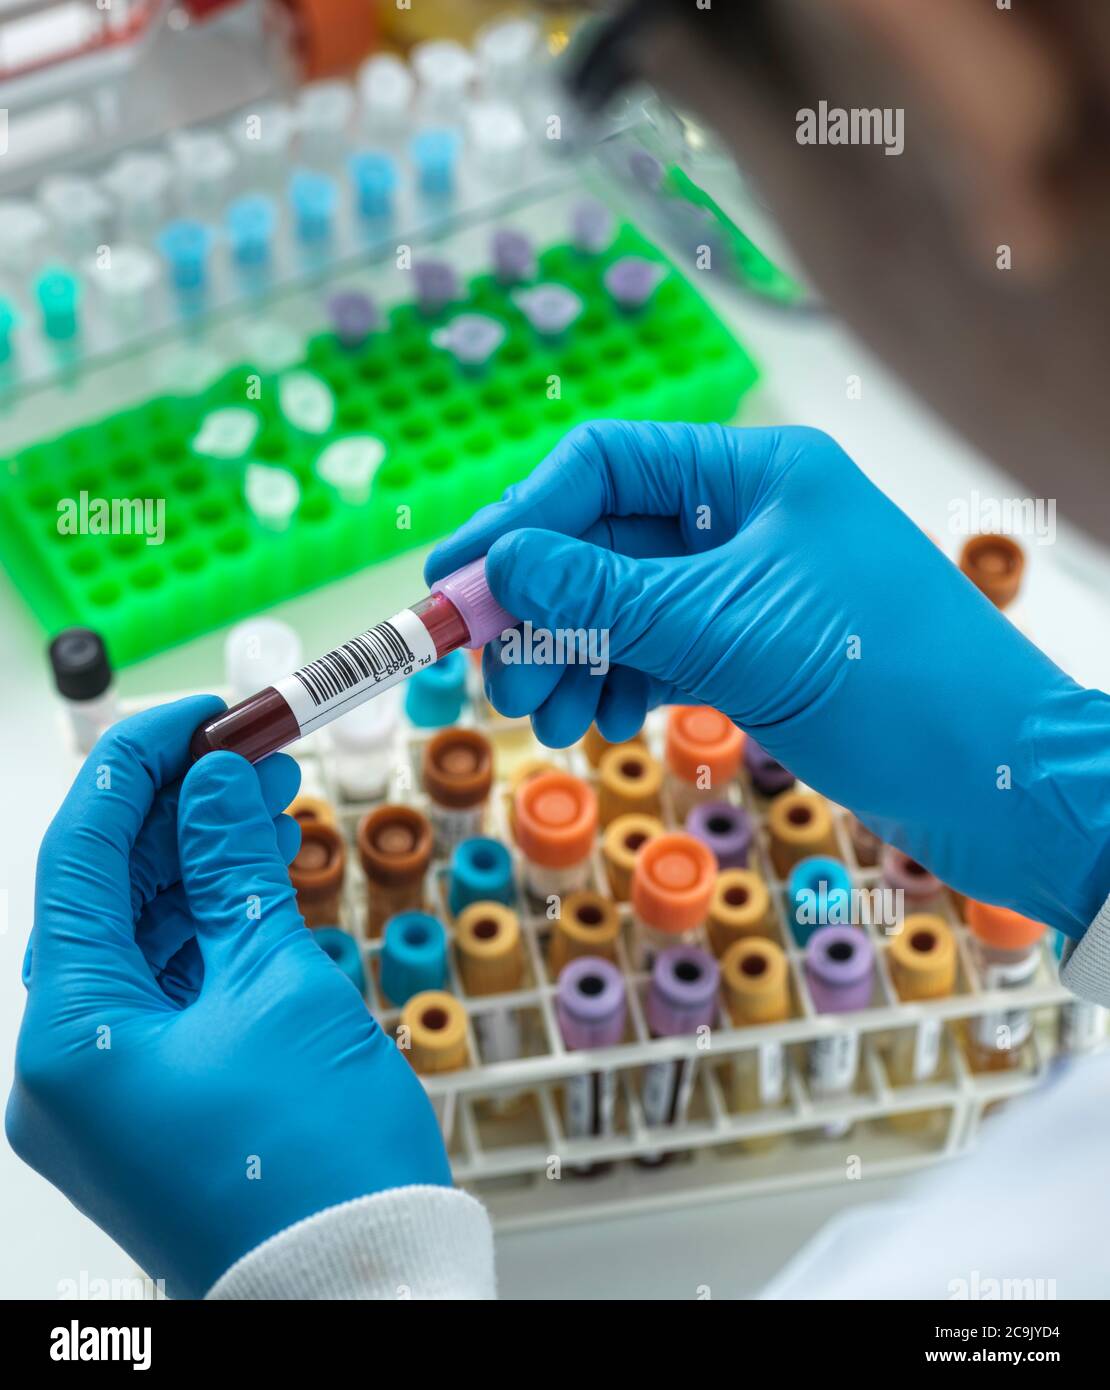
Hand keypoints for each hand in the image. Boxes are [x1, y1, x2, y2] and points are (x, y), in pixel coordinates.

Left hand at [6, 697, 448, 1297]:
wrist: (353, 1288)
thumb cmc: (316, 1166)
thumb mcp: (280, 989)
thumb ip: (235, 871)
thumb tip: (216, 782)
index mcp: (71, 1037)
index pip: (79, 858)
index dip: (136, 768)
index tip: (196, 715)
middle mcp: (66, 1066)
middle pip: (107, 896)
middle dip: (179, 812)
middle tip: (248, 747)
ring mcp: (107, 1088)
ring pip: (140, 939)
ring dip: (200, 865)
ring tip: (267, 795)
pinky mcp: (151, 1100)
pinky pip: (168, 988)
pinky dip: (211, 927)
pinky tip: (258, 875)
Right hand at [427, 421, 1109, 936]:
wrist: (1000, 785)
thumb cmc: (889, 681)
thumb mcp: (730, 632)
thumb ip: (608, 597)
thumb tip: (500, 565)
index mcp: (756, 472)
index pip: (604, 466)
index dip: (520, 520)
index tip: (454, 582)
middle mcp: (749, 516)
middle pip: (605, 541)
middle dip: (541, 608)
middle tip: (492, 673)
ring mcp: (751, 586)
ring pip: (625, 605)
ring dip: (571, 656)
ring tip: (541, 716)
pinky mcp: (756, 649)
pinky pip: (658, 651)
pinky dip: (617, 682)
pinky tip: (594, 721)